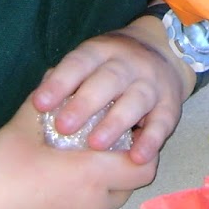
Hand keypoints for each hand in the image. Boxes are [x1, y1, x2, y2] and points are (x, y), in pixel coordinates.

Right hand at [0, 98, 160, 208]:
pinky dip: (79, 202)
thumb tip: (55, 74)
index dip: (139, 149)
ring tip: (70, 163)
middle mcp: (93, 207)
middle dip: (120, 164)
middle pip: (128, 185)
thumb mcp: (17, 132)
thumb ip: (43, 102)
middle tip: (95, 143)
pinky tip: (48, 188)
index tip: (119, 131)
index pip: (142, 167)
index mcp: (91, 176)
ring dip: (99, 184)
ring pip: (106, 203)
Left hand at [30, 22, 189, 163]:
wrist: (166, 51)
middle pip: (108, 80)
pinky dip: (151, 140)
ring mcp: (152, 83)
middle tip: (63, 127)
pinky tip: (137, 157)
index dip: (60, 83)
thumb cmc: (112, 65)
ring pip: (135, 100)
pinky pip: (162, 122)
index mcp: (102, 52)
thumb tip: (38, 104)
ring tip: (96, 144)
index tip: (40, 104)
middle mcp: (128, 64)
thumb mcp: (92, 61)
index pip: (79, 63)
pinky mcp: (170, 104)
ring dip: (115, 122)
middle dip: (85, 104)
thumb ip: (68, 79)